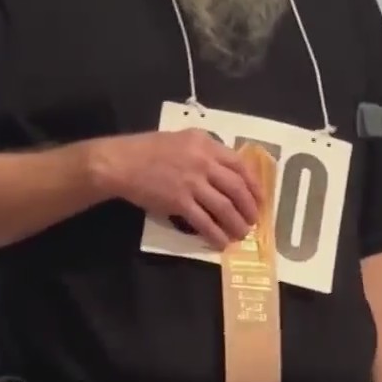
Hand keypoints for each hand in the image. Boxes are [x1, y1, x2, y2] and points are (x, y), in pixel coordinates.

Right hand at [96, 130, 262, 249]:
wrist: (121, 163)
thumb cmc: (148, 150)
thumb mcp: (182, 139)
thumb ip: (205, 151)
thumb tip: (227, 170)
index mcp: (206, 144)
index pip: (240, 164)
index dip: (254, 184)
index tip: (260, 198)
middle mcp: (203, 162)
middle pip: (236, 188)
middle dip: (249, 207)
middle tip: (254, 221)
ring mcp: (191, 182)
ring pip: (224, 207)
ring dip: (236, 224)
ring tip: (241, 234)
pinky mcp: (178, 202)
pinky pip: (204, 221)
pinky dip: (215, 234)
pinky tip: (220, 242)